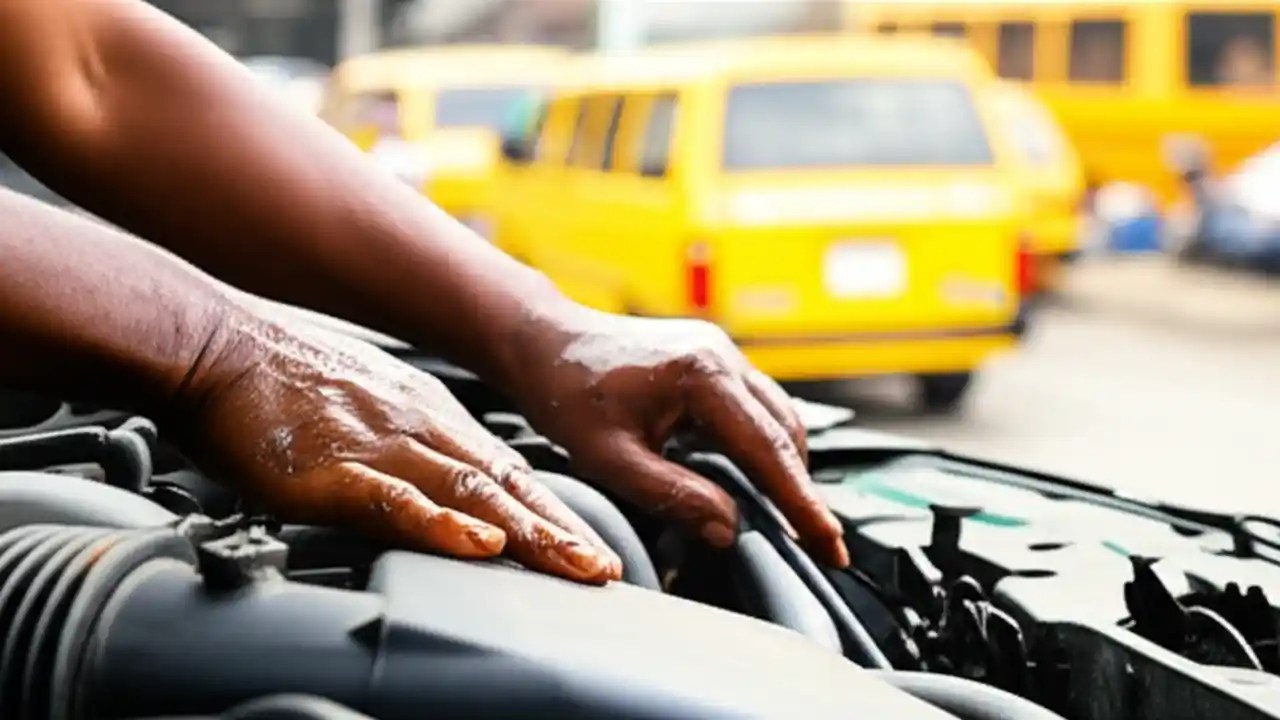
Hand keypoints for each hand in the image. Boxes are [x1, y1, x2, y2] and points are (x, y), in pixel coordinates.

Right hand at [175, 307, 621, 583]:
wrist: (215, 343)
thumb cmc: (277, 376)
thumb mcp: (362, 404)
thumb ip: (402, 444)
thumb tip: (432, 484)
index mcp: (426, 414)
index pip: (506, 471)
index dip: (550, 513)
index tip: (587, 547)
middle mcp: (417, 427)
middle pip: (504, 487)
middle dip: (558, 533)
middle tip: (602, 570)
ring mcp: (380, 446)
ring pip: (471, 494)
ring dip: (527, 535)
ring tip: (570, 565)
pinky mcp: (333, 468)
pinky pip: (397, 500)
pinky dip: (442, 525)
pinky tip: (478, 544)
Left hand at [504, 308, 848, 567]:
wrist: (544, 342)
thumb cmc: (566, 394)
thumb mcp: (610, 459)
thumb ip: (673, 496)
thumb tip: (729, 528)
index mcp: (702, 375)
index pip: (769, 449)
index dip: (802, 503)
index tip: (829, 543)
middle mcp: (722, 355)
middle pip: (785, 432)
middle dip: (804, 491)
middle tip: (821, 544)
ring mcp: (720, 352)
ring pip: (777, 417)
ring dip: (787, 467)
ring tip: (795, 520)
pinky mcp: (713, 358)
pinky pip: (756, 406)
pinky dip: (766, 445)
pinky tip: (760, 479)